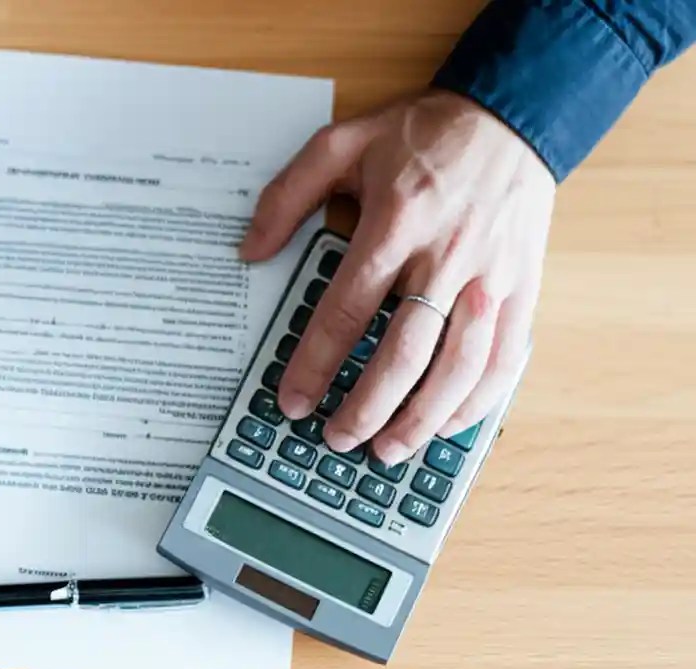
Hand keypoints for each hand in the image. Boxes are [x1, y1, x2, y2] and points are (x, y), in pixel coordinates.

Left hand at [240, 90, 554, 463]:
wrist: (510, 116)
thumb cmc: (421, 133)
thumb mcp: (341, 143)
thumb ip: (286, 196)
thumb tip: (248, 250)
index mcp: (395, 225)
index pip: (346, 312)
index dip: (314, 365)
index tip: (292, 401)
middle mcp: (445, 258)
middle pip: (403, 354)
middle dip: (366, 407)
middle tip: (336, 438)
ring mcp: (490, 279)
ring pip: (458, 368)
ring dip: (422, 418)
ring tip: (387, 449)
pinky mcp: (522, 289)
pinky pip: (505, 359)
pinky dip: (477, 401)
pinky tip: (447, 424)